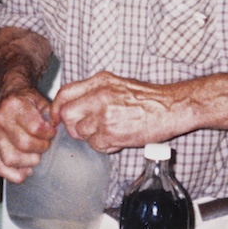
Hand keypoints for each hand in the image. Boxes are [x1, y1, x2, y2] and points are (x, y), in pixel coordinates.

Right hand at [0, 86, 57, 183]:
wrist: (8, 98)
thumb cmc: (26, 101)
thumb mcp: (40, 100)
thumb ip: (51, 113)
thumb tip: (56, 127)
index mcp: (14, 105)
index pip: (35, 128)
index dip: (48, 134)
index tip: (52, 132)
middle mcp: (1, 121)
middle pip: (24, 144)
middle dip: (41, 147)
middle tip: (46, 144)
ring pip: (11, 159)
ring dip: (30, 161)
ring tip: (37, 155)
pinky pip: (1, 168)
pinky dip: (15, 174)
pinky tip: (26, 170)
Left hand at [50, 71, 181, 152]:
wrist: (171, 107)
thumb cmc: (148, 98)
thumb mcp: (118, 84)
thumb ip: (95, 92)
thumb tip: (76, 105)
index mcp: (99, 81)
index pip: (64, 94)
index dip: (56, 109)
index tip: (58, 118)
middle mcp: (99, 96)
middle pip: (66, 114)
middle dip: (72, 126)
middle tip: (86, 130)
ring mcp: (104, 115)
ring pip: (80, 132)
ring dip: (90, 137)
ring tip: (108, 134)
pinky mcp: (112, 133)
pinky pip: (95, 145)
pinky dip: (103, 146)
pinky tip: (117, 140)